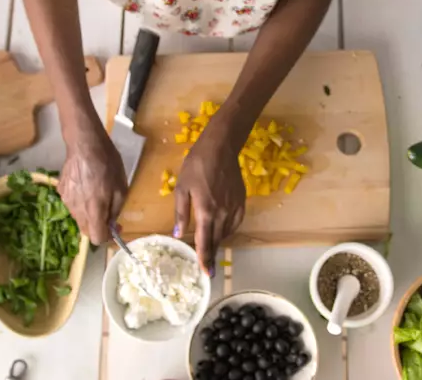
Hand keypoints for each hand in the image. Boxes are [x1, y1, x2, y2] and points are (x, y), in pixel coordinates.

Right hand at [57, 120, 127, 243]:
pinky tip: (85, 185)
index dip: (107, 236)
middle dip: (98, 226)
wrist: (85, 144)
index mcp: (94, 209)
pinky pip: (72, 204)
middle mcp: (77, 209)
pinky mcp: (61, 191)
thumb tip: (112, 225)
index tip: (114, 227)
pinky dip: (80, 202)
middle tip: (107, 212)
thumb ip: (116, 210)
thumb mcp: (121, 187)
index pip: (96, 238)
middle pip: (86, 230)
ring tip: (96, 194)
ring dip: (89, 214)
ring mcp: (66, 200)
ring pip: (79, 217)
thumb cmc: (107, 164)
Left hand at [173, 125, 245, 275]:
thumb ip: (181, 213)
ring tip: (212, 248)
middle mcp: (223, 213)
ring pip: (227, 232)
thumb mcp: (182, 188)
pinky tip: (222, 230)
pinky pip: (236, 222)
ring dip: (219, 242)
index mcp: (206, 211)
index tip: (205, 273)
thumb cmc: (196, 165)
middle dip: (212, 256)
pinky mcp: (242, 201)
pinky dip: (228, 230)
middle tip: (208, 269)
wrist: (221, 147)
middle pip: (217, 240)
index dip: (205, 259)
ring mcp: (234, 208)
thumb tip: (179, 234)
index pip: (206, 241)